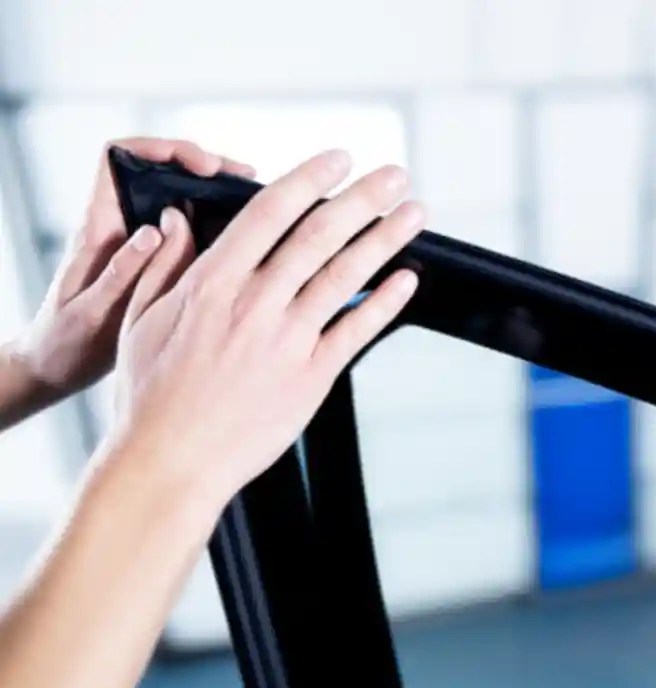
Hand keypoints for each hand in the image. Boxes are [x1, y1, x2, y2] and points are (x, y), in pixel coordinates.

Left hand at [9, 139, 254, 408]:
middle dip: (202, 165)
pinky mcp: (150, 263)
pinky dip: (212, 222)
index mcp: (96, 230)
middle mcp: (116, 228)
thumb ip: (122, 272)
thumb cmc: (64, 344)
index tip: (201, 166)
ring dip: (212, 192)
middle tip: (243, 177)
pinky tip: (242, 237)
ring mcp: (134, 244)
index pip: (116, 159)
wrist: (54, 369)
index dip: (159, 149)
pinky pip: (182, 229)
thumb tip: (153, 232)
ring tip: (252, 201)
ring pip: (173, 197)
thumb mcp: (90, 313)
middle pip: (157, 171)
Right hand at [104, 149, 423, 506]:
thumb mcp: (142, 320)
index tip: (337, 159)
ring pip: (345, 275)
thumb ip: (163, 266)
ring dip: (385, 239)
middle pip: (319, 235)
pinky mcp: (312, 376)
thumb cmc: (151, 395)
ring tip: (415, 213)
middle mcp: (256, 303)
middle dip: (363, 199)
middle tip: (395, 174)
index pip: (269, 213)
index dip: (308, 180)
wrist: (172, 461)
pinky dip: (385, 302)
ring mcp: (288, 339)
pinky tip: (407, 280)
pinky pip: (356, 330)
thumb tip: (176, 221)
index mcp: (213, 283)